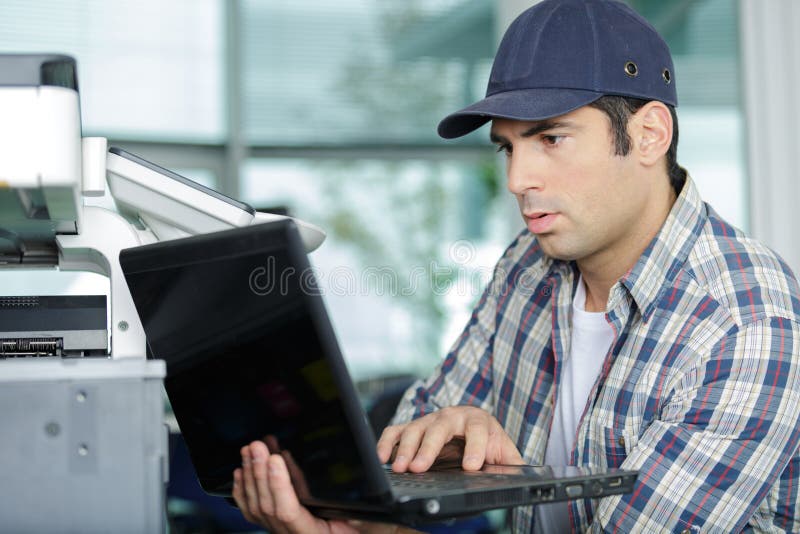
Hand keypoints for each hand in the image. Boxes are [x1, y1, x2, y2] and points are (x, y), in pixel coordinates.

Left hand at [233, 440, 410, 533]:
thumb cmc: (365, 532)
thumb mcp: (367, 521)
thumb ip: (358, 509)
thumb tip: (365, 487)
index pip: (288, 513)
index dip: (279, 486)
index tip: (277, 459)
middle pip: (267, 506)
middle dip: (260, 473)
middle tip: (258, 446)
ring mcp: (282, 533)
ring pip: (256, 507)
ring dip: (250, 476)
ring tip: (250, 451)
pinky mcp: (276, 526)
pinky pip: (252, 512)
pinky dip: (243, 490)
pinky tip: (241, 473)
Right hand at [376, 406, 522, 472]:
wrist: (472, 428)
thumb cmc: (488, 442)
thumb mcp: (504, 453)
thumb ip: (514, 463)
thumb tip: (526, 476)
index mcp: (479, 420)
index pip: (477, 430)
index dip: (475, 447)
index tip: (471, 466)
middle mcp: (452, 416)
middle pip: (440, 427)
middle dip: (429, 448)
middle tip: (420, 467)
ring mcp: (431, 420)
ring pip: (416, 428)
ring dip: (406, 448)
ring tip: (401, 467)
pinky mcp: (413, 427)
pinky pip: (396, 431)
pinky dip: (387, 442)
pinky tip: (382, 457)